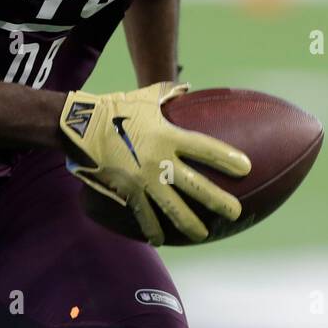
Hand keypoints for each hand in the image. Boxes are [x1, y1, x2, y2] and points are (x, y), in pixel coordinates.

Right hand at [58, 82, 251, 244]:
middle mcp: (160, 159)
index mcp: (168, 135)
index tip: (246, 168)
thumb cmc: (115, 107)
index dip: (226, 158)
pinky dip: (152, 228)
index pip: (205, 148)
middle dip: (218, 200)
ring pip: (173, 207)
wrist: (81, 125)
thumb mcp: (145, 96)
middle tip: (236, 212)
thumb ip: (168, 93)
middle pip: (196, 185)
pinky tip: (160, 240)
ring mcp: (143, 178)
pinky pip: (143, 214)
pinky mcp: (127, 190)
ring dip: (190, 222)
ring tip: (204, 234)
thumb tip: (186, 87)